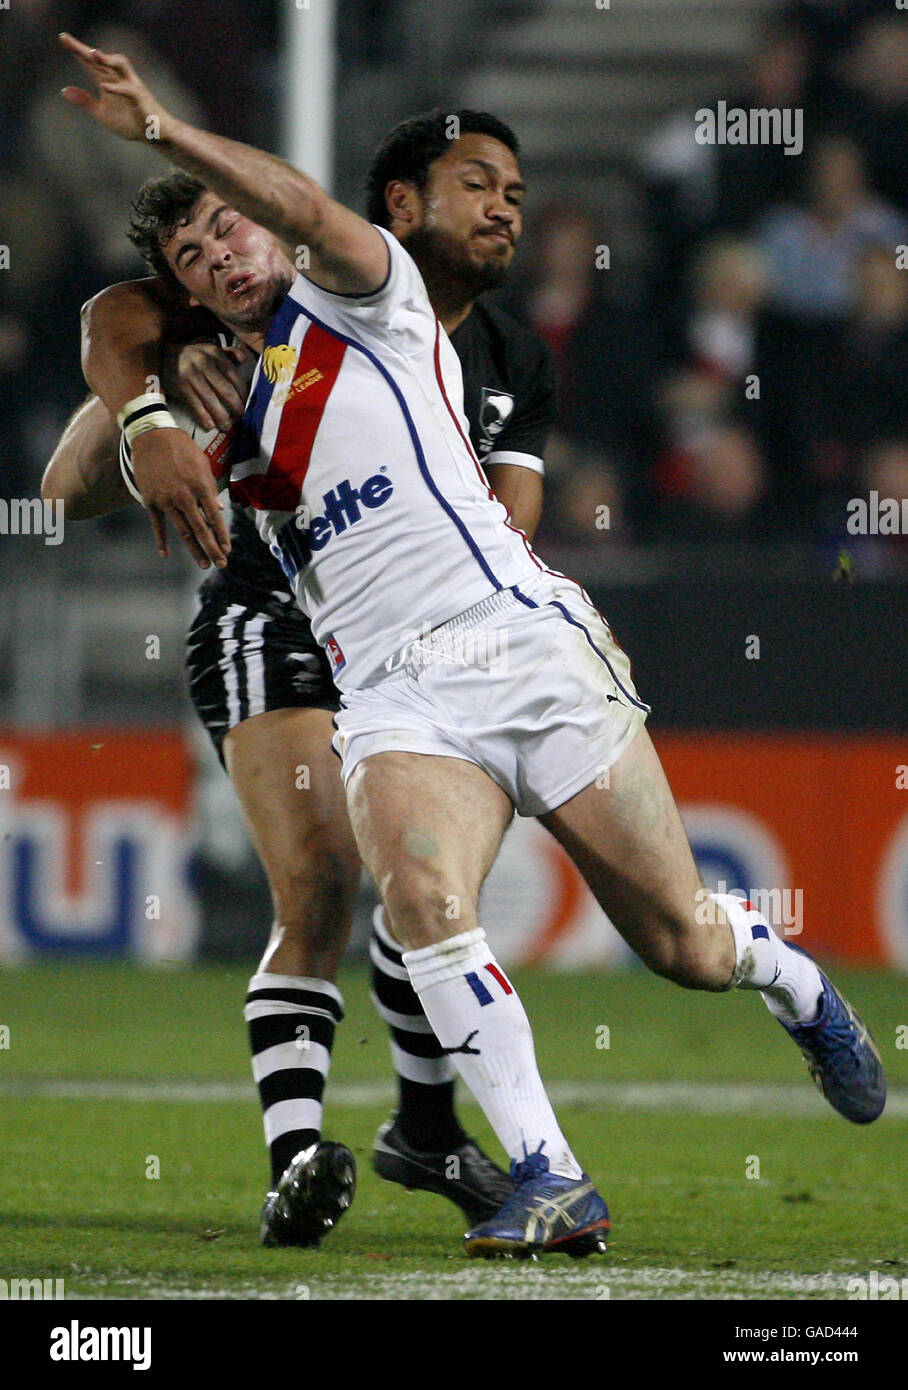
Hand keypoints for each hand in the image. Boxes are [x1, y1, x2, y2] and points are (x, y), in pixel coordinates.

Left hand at [59, 32, 169, 142]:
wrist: (155, 134)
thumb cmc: (131, 121)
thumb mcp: (102, 113)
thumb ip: (85, 101)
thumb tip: (64, 90)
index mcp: (108, 80)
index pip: (91, 62)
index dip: (77, 49)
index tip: (62, 38)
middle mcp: (120, 78)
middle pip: (102, 59)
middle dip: (85, 49)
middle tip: (67, 39)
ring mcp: (132, 86)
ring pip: (121, 65)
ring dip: (107, 59)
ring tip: (91, 53)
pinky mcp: (141, 99)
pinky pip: (129, 90)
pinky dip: (117, 88)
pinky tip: (104, 87)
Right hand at [131, 428, 231, 569]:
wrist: (152, 435)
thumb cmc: (182, 447)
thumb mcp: (203, 464)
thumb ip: (210, 488)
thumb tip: (219, 510)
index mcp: (200, 487)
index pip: (214, 518)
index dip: (221, 536)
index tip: (227, 550)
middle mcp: (184, 496)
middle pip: (200, 529)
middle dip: (212, 549)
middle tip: (220, 564)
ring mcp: (166, 500)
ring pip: (182, 531)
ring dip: (194, 549)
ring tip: (203, 564)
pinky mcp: (151, 500)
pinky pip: (157, 525)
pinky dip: (161, 540)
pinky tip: (165, 554)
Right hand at [162, 341, 250, 432]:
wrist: (161, 356)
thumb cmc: (191, 356)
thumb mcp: (208, 351)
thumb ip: (227, 354)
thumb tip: (243, 358)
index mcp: (214, 353)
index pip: (235, 376)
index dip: (243, 393)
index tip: (246, 404)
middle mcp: (204, 363)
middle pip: (226, 390)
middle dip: (236, 407)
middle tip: (240, 418)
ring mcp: (191, 375)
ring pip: (212, 401)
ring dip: (221, 417)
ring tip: (226, 426)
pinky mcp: (181, 386)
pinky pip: (196, 406)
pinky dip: (204, 417)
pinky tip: (210, 426)